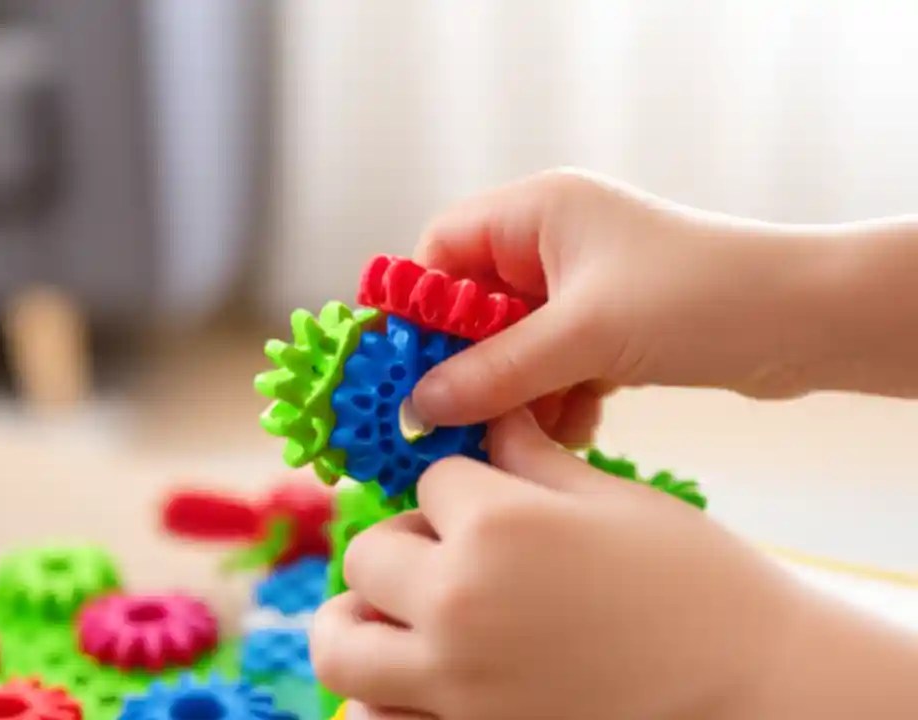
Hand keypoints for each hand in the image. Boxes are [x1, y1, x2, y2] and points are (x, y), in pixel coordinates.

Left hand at [311, 410, 803, 718]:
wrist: (761, 692)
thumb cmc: (699, 586)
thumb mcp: (616, 501)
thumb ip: (532, 458)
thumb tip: (488, 414)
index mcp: (497, 527)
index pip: (431, 483)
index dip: (464, 491)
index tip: (502, 507)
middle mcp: (459, 604)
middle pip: (368, 556)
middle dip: (401, 550)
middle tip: (446, 561)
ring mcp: (456, 685)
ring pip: (340, 644)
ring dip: (359, 623)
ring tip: (399, 623)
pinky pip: (372, 719)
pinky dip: (379, 698)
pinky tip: (419, 683)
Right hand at [410, 168, 840, 434]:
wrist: (809, 320)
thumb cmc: (698, 299)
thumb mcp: (584, 336)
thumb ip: (494, 372)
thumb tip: (419, 405)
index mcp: (537, 212)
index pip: (441, 250)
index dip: (414, 308)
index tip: (396, 369)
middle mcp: (553, 241)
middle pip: (473, 306)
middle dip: (469, 365)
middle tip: (452, 420)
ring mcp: (583, 285)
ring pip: (513, 345)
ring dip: (517, 392)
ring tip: (531, 434)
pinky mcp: (611, 325)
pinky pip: (554, 364)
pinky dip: (557, 398)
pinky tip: (579, 427)